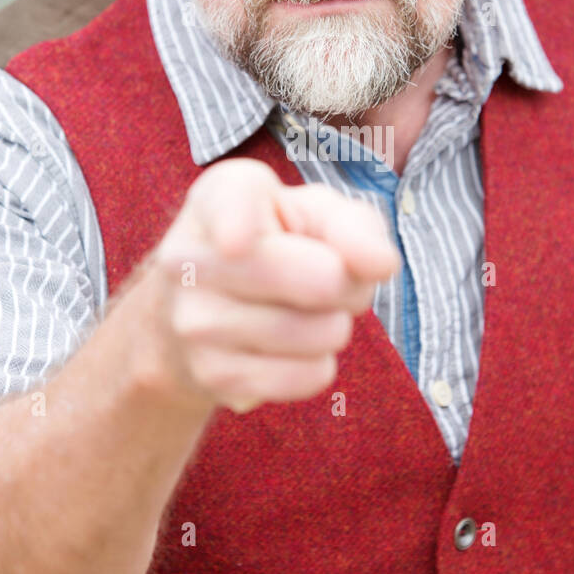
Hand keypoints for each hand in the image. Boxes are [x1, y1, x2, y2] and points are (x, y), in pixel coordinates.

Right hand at [151, 157, 401, 414]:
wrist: (201, 313)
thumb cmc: (277, 246)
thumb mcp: (316, 215)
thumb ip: (355, 226)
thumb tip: (381, 264)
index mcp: (219, 196)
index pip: (228, 204)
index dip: (238, 224)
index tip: (237, 244)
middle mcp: (192, 257)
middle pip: (321, 280)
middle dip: (349, 284)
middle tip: (331, 279)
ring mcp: (194, 321)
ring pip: (320, 334)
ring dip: (334, 326)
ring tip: (304, 311)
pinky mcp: (213, 375)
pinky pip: (308, 376)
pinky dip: (318, 365)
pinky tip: (289, 348)